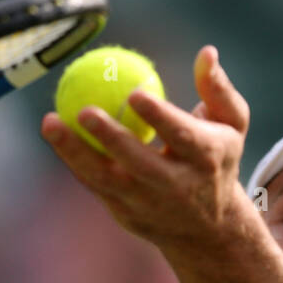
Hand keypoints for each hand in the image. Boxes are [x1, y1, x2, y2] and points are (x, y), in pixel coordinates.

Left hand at [41, 45, 255, 254]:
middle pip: (139, 163)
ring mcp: (147, 205)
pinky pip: (95, 185)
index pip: (181, 136)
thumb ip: (218, 90)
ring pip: (106, 179)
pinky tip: (57, 135)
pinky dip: (75, 161)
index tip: (134, 94)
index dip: (158, 116)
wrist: (207, 229)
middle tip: (83, 110)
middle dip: (110, 139)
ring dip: (75, 153)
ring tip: (50, 122)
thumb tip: (206, 53)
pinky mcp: (125, 216)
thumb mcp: (232, 126)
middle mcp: (176, 187)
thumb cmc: (217, 161)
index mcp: (206, 159)